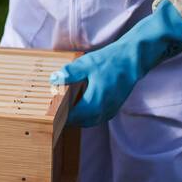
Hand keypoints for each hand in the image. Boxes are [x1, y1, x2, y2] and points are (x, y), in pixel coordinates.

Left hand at [50, 0, 181, 126]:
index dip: (58, 116)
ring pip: (87, 121)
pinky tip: (78, 105)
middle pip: (78, 122)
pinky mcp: (112, 108)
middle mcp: (103, 111)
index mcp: (95, 103)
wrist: (133, 60)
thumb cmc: (110, 61)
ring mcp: (109, 111)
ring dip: (75, 117)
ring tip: (63, 107)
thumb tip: (54, 79)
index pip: (71, 117)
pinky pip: (95, 118)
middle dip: (65, 117)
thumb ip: (70, 73)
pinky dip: (85, 115)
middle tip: (52, 109)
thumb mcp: (86, 64)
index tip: (47, 111)